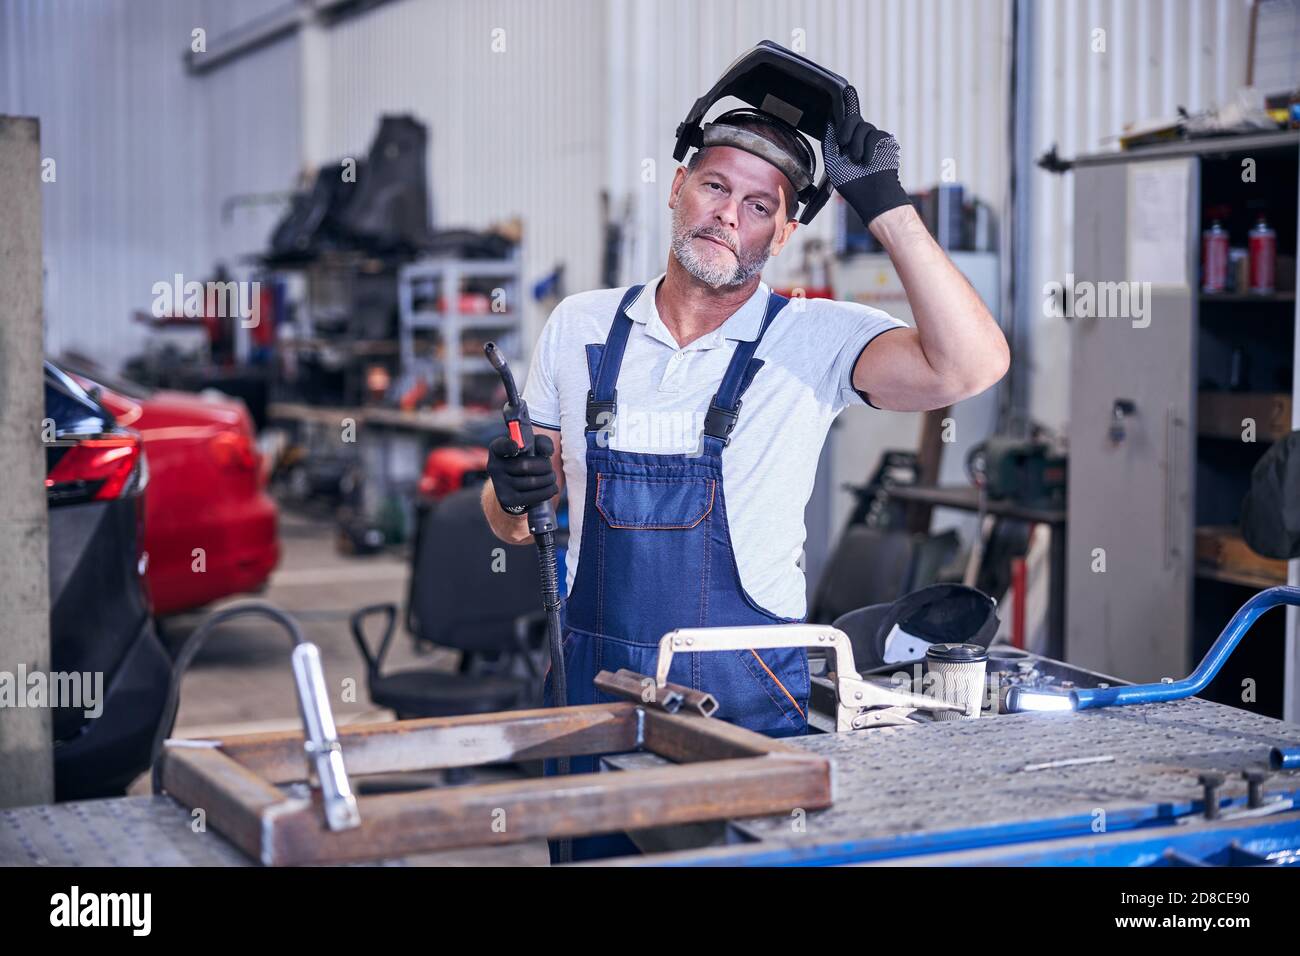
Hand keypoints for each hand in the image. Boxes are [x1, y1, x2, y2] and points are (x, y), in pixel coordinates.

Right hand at [487, 434, 557, 514]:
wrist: (514, 485)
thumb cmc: (527, 459)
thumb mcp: (533, 447)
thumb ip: (542, 443)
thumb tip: (547, 452)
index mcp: (497, 449)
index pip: (501, 446)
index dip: (509, 446)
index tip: (517, 447)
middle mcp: (494, 466)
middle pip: (524, 466)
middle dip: (544, 466)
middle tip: (550, 467)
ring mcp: (499, 485)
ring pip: (531, 482)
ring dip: (549, 479)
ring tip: (552, 478)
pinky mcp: (507, 500)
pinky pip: (532, 496)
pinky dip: (547, 492)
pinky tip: (552, 488)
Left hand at [822, 85, 910, 225]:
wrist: (872, 196)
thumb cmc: (851, 184)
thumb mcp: (834, 162)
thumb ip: (830, 143)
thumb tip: (829, 122)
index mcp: (847, 141)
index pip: (844, 118)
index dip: (845, 103)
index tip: (844, 89)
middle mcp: (860, 137)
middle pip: (853, 117)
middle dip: (846, 128)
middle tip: (843, 144)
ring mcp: (874, 138)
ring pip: (863, 126)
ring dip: (857, 144)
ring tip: (857, 160)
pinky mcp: (886, 140)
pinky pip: (875, 135)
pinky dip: (868, 148)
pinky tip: (867, 161)